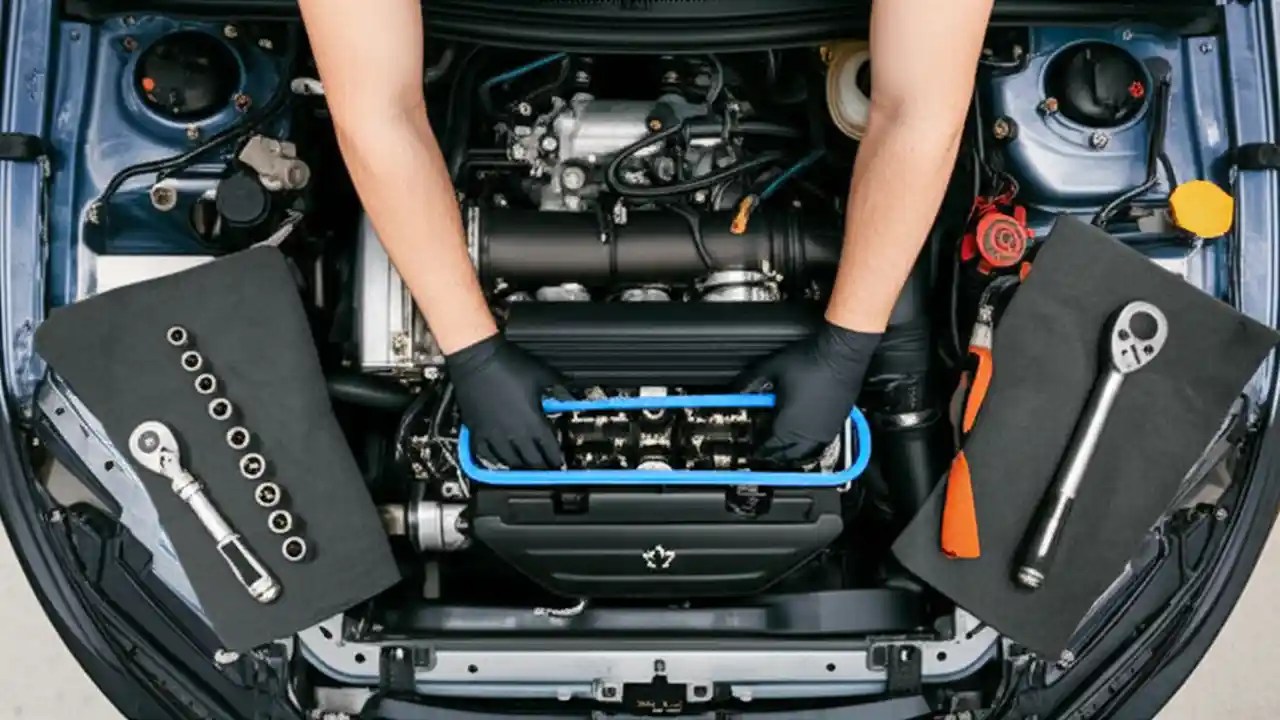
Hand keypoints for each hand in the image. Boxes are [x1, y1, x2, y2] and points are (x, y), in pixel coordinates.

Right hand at [445, 333, 567, 468]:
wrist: (477, 358)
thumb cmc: (507, 364)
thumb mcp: (542, 374)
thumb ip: (559, 387)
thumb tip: (571, 392)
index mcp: (532, 421)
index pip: (549, 448)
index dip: (556, 458)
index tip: (559, 463)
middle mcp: (513, 432)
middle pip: (530, 460)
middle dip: (540, 467)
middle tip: (545, 469)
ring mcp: (493, 433)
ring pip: (509, 461)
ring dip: (519, 466)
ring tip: (525, 468)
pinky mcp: (477, 430)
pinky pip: (485, 454)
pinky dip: (493, 460)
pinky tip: (498, 461)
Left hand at [739, 321, 881, 461]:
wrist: (841, 355)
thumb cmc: (811, 362)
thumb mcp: (772, 369)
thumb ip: (751, 381)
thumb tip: (737, 389)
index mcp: (789, 426)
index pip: (770, 447)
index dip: (760, 450)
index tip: (754, 451)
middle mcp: (809, 434)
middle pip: (790, 455)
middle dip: (777, 455)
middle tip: (768, 451)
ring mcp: (826, 430)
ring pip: (808, 452)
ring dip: (796, 452)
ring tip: (787, 448)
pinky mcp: (838, 423)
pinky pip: (822, 443)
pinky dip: (812, 444)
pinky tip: (808, 436)